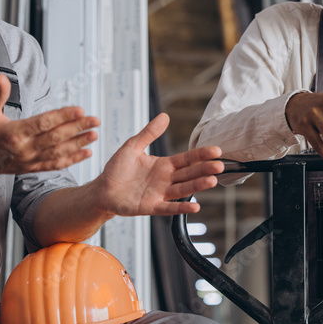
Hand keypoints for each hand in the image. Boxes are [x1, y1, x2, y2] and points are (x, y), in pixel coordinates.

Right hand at [0, 73, 99, 175]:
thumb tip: (2, 77)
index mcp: (13, 133)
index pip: (43, 123)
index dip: (63, 116)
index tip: (79, 109)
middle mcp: (24, 149)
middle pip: (56, 138)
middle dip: (77, 128)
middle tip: (95, 120)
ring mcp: (29, 161)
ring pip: (58, 153)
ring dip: (78, 144)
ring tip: (95, 135)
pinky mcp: (32, 168)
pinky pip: (55, 164)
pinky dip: (72, 160)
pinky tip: (86, 153)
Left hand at [93, 113, 223, 216]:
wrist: (102, 189)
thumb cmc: (117, 169)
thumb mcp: (133, 146)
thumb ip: (149, 133)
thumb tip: (164, 116)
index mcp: (163, 165)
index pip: (187, 159)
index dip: (201, 155)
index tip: (216, 150)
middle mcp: (165, 179)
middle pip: (190, 174)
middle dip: (205, 169)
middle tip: (220, 166)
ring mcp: (160, 193)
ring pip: (183, 189)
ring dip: (198, 186)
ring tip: (212, 181)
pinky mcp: (151, 206)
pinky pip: (169, 207)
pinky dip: (182, 207)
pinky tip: (195, 206)